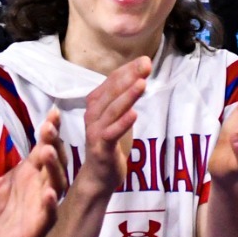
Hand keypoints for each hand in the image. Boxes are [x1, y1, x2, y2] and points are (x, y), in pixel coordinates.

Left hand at [0, 113, 65, 236]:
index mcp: (26, 173)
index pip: (43, 147)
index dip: (50, 131)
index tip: (52, 113)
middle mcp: (38, 186)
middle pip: (53, 161)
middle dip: (54, 144)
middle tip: (49, 128)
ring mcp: (41, 207)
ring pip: (56, 184)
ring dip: (54, 168)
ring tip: (47, 153)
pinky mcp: (38, 228)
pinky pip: (49, 215)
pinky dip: (50, 205)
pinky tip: (48, 193)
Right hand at [77, 57, 148, 195]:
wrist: (99, 176)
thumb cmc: (110, 143)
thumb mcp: (117, 117)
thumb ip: (123, 99)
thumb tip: (139, 77)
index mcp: (96, 104)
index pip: (111, 81)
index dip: (127, 70)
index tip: (145, 60)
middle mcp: (92, 114)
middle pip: (111, 91)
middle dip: (129, 76)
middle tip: (145, 64)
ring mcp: (95, 131)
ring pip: (111, 110)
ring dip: (127, 96)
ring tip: (141, 83)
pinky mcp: (100, 147)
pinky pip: (111, 133)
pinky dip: (123, 123)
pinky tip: (134, 113)